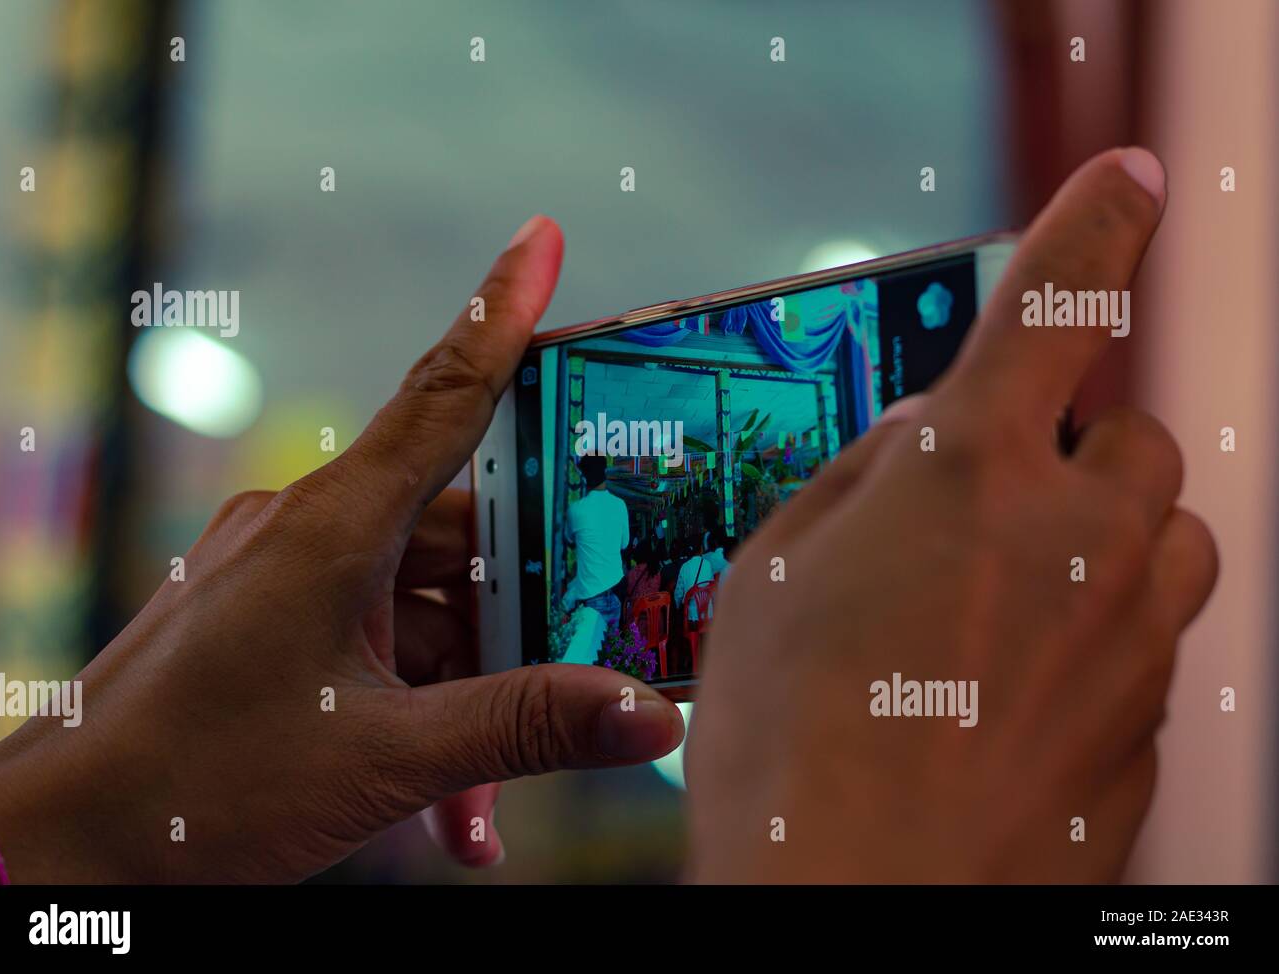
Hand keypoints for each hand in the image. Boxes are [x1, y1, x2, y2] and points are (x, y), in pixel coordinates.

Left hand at [0, 215, 683, 882]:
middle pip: (465, 539)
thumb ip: (526, 728)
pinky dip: (425, 718)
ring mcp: (290, 585)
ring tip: (492, 796)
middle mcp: (312, 536)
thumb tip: (648, 715)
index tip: (539, 236)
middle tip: (596, 665)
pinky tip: (455, 813)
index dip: (501, 312)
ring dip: (475, 699)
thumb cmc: (194, 790)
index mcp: (331, 529)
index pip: (443, 395)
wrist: (60, 850)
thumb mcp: (384, 758)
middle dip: (529, 622)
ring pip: (431, 614)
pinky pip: (383, 652)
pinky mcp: (278, 632)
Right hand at [685, 149, 1216, 882]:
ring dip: (1106, 532)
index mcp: (970, 473)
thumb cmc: (790, 747)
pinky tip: (1011, 686)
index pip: (1055, 303)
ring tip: (1015, 593)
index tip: (1123, 184)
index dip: (1092, 226)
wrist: (857, 902)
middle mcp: (1078, 537)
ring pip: (1167, 533)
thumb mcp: (773, 573)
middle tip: (985, 504)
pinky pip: (1149, 635)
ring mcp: (1130, 634)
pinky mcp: (1147, 719)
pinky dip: (1098, 629)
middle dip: (1068, 448)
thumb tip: (917, 437)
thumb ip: (860, 478)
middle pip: (1128, 435)